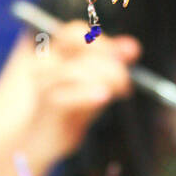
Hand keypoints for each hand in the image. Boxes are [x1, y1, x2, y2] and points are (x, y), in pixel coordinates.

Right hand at [30, 22, 140, 160]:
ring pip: (76, 71)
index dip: (104, 41)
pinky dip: (87, 94)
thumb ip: (111, 63)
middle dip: (110, 61)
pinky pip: (68, 96)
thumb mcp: (94, 84)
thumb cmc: (69, 113)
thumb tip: (132, 47)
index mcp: (55, 54)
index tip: (130, 54)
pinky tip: (103, 97)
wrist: (43, 144)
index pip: (76, 31)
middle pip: (79, 47)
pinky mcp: (46, 106)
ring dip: (106, 78)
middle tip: (126, 80)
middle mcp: (45, 63)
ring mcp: (43, 84)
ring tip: (120, 92)